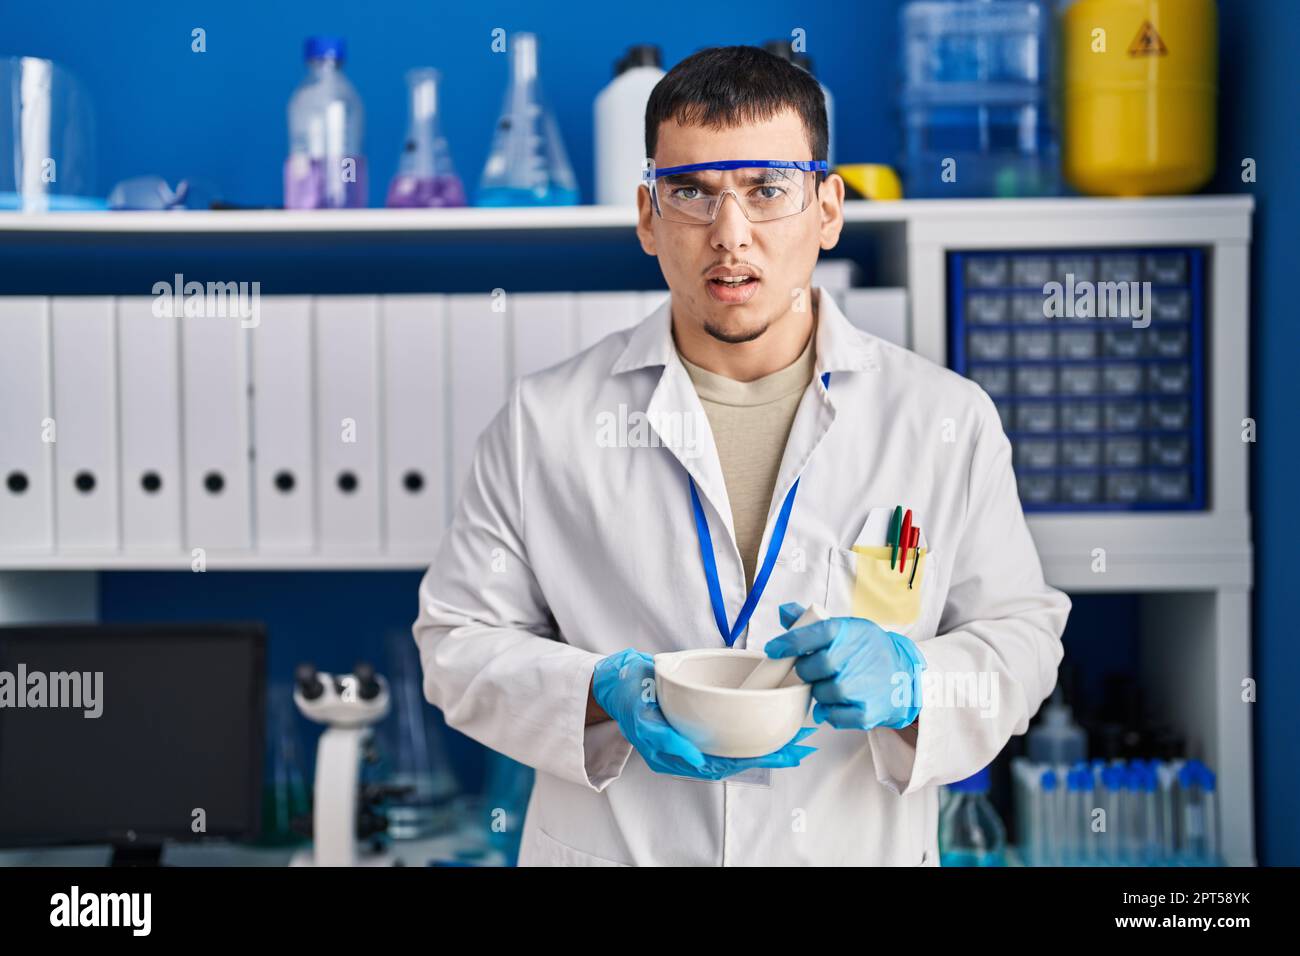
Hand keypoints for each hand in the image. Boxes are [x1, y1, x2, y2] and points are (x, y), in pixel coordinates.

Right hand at [592, 648, 816, 779]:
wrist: (619, 679)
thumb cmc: (629, 697)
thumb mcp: (641, 717)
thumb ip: (665, 739)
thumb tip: (695, 758)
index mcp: (676, 757)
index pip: (722, 765)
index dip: (754, 762)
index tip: (782, 755)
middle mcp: (689, 750)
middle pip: (736, 758)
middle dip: (769, 754)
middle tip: (801, 747)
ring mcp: (694, 735)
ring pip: (736, 746)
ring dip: (766, 742)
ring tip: (796, 737)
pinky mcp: (699, 719)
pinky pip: (729, 729)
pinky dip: (752, 727)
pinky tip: (770, 720)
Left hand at [764, 603, 926, 730]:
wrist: (904, 675)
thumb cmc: (867, 650)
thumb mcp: (846, 629)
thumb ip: (811, 623)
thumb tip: (784, 612)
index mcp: (847, 632)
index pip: (811, 634)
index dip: (788, 643)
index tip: (773, 649)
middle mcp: (854, 658)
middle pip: (810, 668)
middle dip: (806, 671)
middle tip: (815, 670)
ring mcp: (861, 686)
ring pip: (820, 694)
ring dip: (820, 692)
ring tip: (833, 684)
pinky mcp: (866, 712)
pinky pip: (833, 717)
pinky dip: (831, 712)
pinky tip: (839, 703)